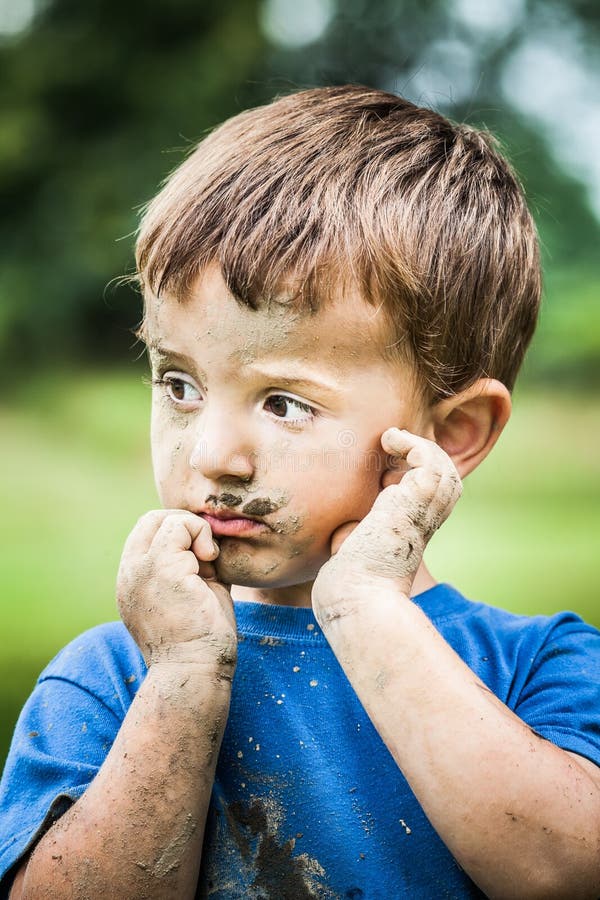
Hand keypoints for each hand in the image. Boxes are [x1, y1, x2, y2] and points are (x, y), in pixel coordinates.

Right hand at [117, 510, 236, 674]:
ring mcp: (142, 569)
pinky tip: (211, 560)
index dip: (177, 534)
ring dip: (195, 532)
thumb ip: (187, 568)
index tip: (201, 559)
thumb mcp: (185, 597)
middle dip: (185, 525)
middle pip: (150, 520)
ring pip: (166, 519)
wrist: (195, 672)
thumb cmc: (199, 642)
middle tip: (207, 553)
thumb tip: (205, 542)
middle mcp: (129, 574)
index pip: (145, 535)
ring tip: (209, 562)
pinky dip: (201, 534)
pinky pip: (180, 527)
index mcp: (131, 583)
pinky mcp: (163, 568)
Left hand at [312, 429, 461, 618]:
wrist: (354, 597)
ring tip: (391, 439)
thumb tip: (343, 536)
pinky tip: (389, 440)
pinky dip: (413, 443)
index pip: (431, 500)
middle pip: (446, 481)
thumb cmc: (346, 585)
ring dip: (420, 447)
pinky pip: (429, 459)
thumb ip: (353, 538)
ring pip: (443, 468)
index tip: (383, 480)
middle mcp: (423, 523)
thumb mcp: (352, 553)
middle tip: (392, 448)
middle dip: (425, 459)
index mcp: (412, 534)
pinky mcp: (415, 502)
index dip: (414, 481)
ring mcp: (422, 512)